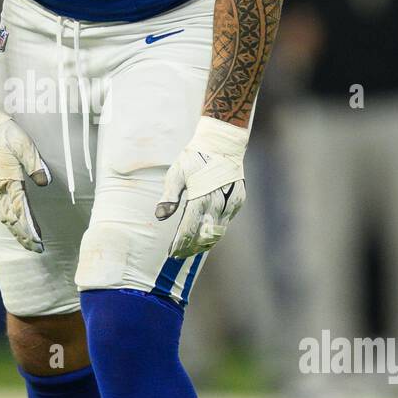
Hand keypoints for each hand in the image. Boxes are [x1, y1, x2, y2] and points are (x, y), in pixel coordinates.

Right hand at [0, 92, 50, 251]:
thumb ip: (35, 164)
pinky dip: (6, 219)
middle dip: (23, 235)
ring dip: (15, 229)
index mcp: (7, 180)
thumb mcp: (24, 144)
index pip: (21, 211)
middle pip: (11, 218)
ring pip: (3, 215)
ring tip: (26, 242)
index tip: (39, 242)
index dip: (30, 228)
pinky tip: (11, 223)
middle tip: (36, 249)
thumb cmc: (4, 132)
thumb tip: (46, 183)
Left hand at [156, 116, 247, 258]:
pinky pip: (226, 221)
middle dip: (191, 248)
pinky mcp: (238, 199)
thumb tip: (160, 217)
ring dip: (205, 243)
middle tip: (180, 255)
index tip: (171, 252)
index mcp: (200, 197)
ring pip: (218, 231)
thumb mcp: (177, 174)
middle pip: (204, 235)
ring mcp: (230, 202)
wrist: (222, 142)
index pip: (189, 229)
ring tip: (192, 249)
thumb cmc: (195, 157)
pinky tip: (205, 234)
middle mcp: (217, 202)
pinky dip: (215, 230)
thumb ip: (169, 197)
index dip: (180, 243)